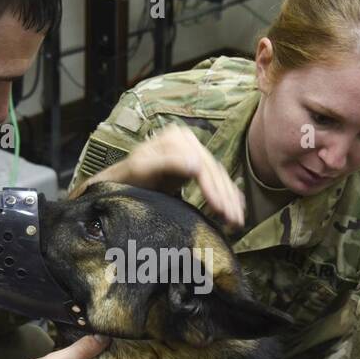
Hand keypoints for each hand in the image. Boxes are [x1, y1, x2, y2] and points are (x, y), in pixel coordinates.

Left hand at [94, 124, 244, 227]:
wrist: (121, 182)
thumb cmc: (128, 178)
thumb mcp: (143, 169)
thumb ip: (168, 163)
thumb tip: (197, 164)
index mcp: (177, 138)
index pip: (202, 166)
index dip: (213, 189)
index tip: (220, 209)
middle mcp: (188, 141)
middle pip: (213, 171)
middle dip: (225, 197)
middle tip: (235, 220)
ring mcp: (193, 151)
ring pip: (218, 176)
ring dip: (230, 199)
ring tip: (237, 220)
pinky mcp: (195, 163)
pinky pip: (216, 179)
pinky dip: (227, 193)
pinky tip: (238, 206)